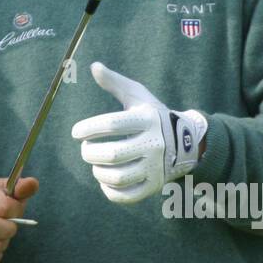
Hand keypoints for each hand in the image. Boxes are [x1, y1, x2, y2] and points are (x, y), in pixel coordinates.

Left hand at [71, 62, 207, 204]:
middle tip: (86, 149)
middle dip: (90, 153)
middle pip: (112, 154)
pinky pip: (127, 196)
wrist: (186, 142)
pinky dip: (110, 191)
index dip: (88, 128)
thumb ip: (115, 83)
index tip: (76, 132)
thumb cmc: (152, 114)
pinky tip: (105, 180)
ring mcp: (155, 167)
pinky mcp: (155, 185)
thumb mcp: (138, 96)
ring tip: (95, 164)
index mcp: (147, 119)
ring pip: (118, 177)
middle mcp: (153, 144)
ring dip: (98, 172)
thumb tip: (93, 66)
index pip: (112, 124)